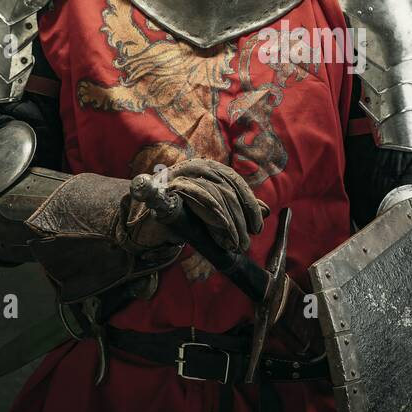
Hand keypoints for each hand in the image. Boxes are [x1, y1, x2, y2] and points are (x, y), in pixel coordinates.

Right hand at [121, 158, 269, 255]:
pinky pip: (194, 200)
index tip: (257, 227)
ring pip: (213, 197)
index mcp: (209, 167)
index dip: (249, 205)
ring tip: (232, 244)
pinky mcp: (167, 189)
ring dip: (226, 225)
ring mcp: (180, 176)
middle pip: (226, 191)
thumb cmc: (184, 212)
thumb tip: (266, 210)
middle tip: (244, 243)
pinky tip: (218, 232)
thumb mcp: (214, 208)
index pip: (235, 182)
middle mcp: (196, 166)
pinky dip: (208, 215)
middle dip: (239, 220)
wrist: (145, 215)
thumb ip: (237, 206)